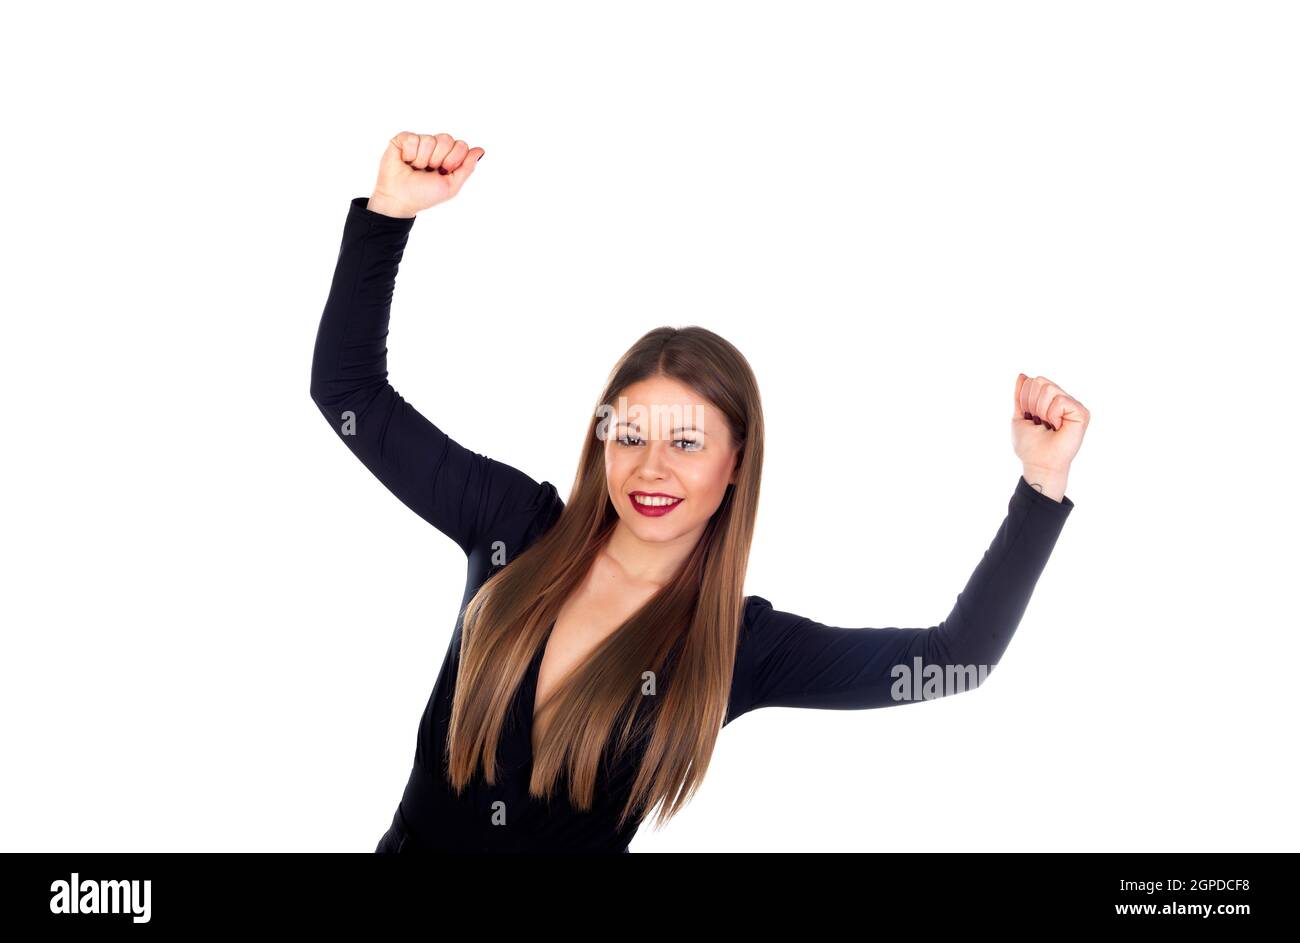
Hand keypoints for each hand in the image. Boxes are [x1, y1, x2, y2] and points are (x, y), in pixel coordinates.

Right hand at [369, 131, 485, 216]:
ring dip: (422, 160)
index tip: (444, 172)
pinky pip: (412, 138)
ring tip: (415, 168)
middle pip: (446, 139)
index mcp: (448, 156)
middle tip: (428, 170)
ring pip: (429, 140)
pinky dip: (409, 154)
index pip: (461, 145)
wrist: (400, 199)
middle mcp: (435, 147)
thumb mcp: (452, 185)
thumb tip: (480, 150)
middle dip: (438, 159)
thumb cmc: (424, 195)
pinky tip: (405, 161)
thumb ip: (467, 167)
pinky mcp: (403, 139)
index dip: (453, 160)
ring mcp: (419, 142)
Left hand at [1012, 373, 1089, 474]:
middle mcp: (1062, 400)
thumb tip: (1022, 375)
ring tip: (1049, 425)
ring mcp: (1073, 405)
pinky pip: (1061, 400)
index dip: (1025, 400)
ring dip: (1041, 411)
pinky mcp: (1082, 412)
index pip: (1032, 382)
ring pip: (1049, 389)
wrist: (1039, 463)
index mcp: (1048, 401)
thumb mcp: (1019, 416)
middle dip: (1032, 404)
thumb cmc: (1030, 445)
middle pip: (1040, 381)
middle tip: (1040, 422)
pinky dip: (1053, 415)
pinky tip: (1057, 426)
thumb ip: (1020, 396)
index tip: (1030, 418)